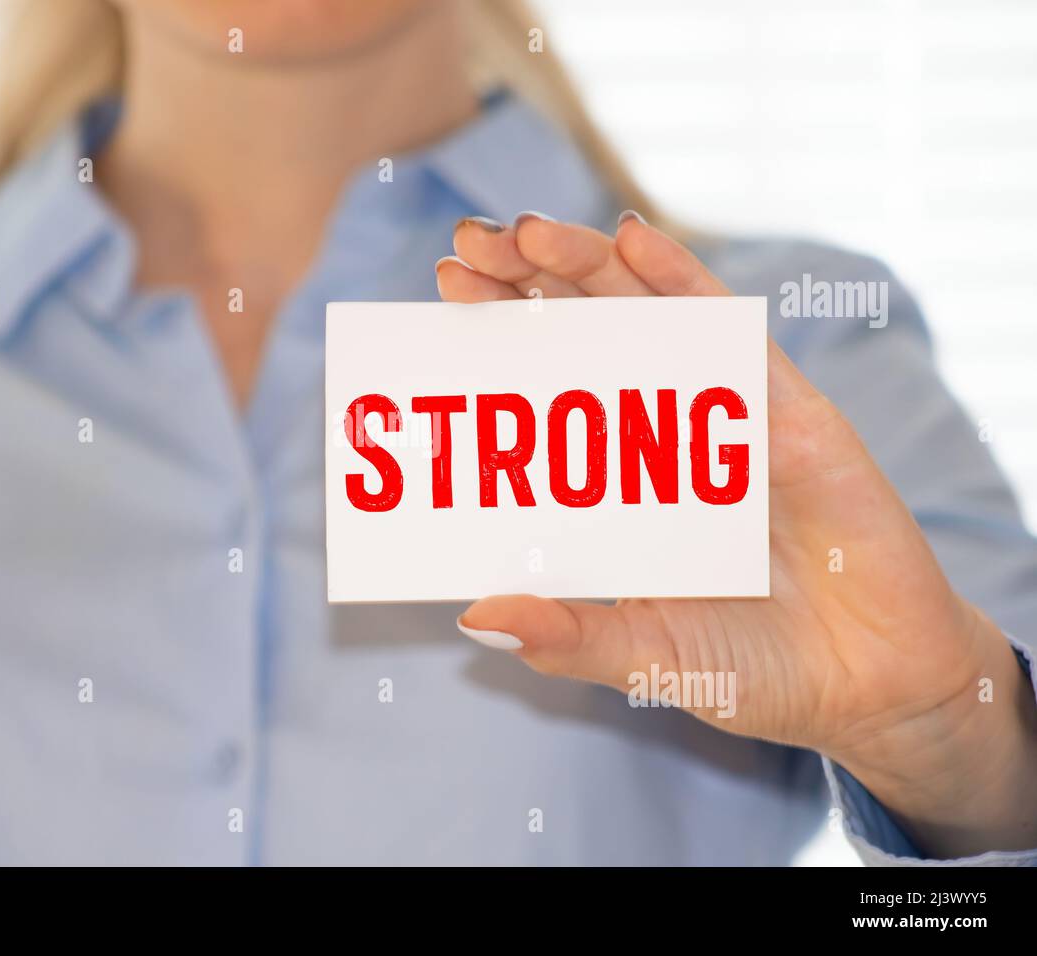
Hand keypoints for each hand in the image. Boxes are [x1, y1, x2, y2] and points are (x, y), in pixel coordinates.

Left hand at [436, 211, 1036, 857]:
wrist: (875, 689)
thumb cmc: (756, 671)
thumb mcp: (648, 660)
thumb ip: (570, 639)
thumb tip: (474, 617)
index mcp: (622, 483)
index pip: (546, 392)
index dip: (497, 342)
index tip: (442, 300)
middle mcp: (666, 434)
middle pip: (584, 337)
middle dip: (524, 287)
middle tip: (464, 251)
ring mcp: (728, 417)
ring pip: (646, 320)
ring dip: (586, 267)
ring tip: (526, 234)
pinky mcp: (793, 415)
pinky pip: (732, 336)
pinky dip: (683, 284)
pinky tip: (635, 240)